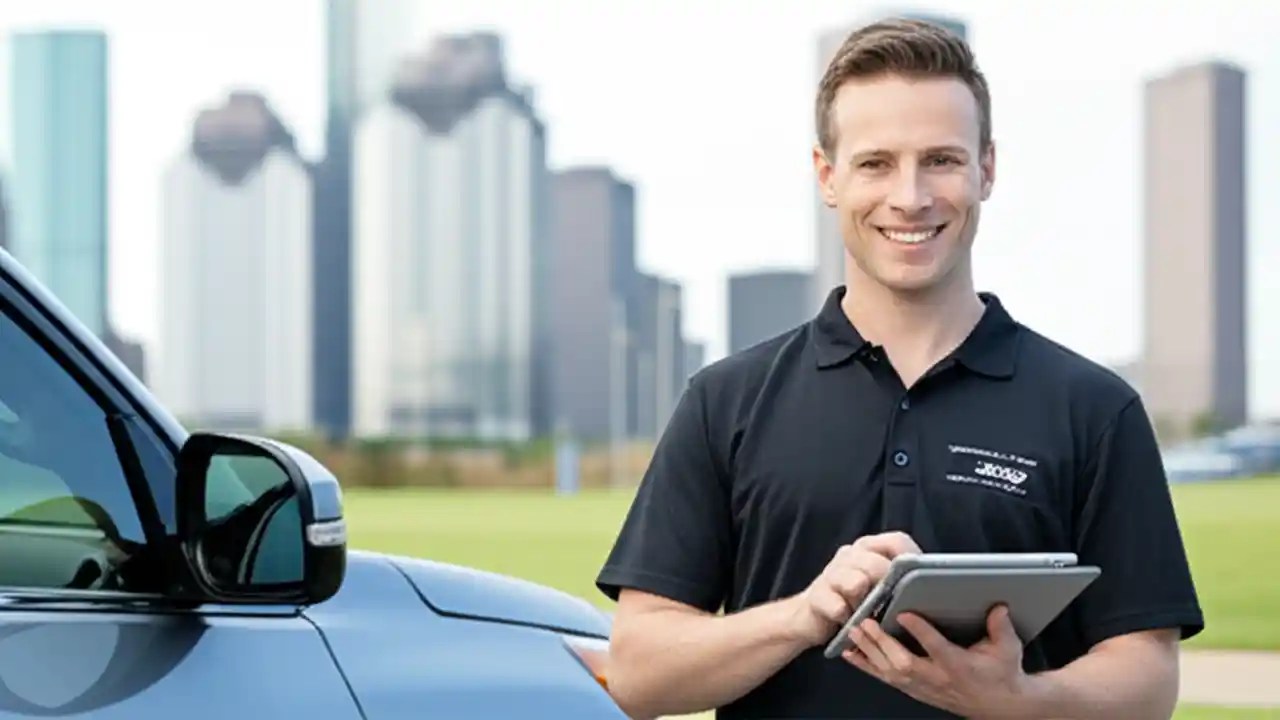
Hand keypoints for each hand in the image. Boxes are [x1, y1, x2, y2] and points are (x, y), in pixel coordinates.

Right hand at [788, 532, 921, 646]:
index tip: (922, 581)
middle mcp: (849, 555)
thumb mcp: (877, 586)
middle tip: (896, 606)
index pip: (896, 541)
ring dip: (867, 602)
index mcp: (868, 548)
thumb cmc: (853, 602)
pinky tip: (851, 624)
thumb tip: (933, 588)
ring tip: (870, 616)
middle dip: (889, 587)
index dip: (912, 559)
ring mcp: (830, 574)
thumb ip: (898, 580)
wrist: (809, 617)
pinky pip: (837, 606)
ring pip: (856, 582)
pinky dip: (848, 619)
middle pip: (877, 563)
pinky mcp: (816, 597)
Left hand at [842, 605, 1037, 718]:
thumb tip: (999, 606)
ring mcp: (924, 687)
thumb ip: (1000, 627)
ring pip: (891, 673)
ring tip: (853, 632)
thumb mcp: (1008, 649)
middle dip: (882, 643)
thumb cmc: (1002, 674)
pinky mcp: (916, 691)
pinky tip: (851, 653)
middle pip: (904, 663)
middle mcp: (938, 678)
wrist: (1000, 706)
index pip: (936, 648)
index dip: (920, 631)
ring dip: (870, 653)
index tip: (904, 614)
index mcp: (959, 666)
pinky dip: (867, 666)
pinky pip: (887, 679)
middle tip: (865, 622)